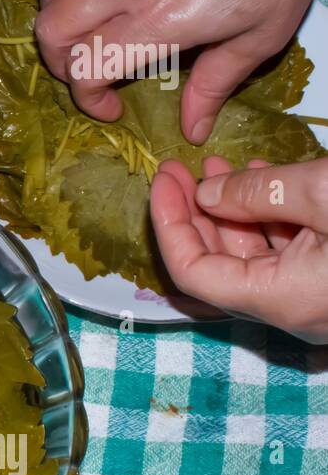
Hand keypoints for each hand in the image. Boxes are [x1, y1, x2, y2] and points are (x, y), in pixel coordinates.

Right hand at [35, 0, 327, 143]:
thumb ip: (215, 84)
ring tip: (83, 25)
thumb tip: (192, 129)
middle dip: (57, 61)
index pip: (86, 67)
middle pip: (51, 29)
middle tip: (85, 70)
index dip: (86, 97)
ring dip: (57, 14)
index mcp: (160, 18)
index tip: (110, 104)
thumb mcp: (259, 36)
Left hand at [149, 156, 327, 342]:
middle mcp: (290, 309)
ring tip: (217, 165)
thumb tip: (205, 194)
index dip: (169, 222)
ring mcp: (313, 299)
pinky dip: (269, 217)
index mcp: (280, 299)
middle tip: (181, 169)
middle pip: (218, 264)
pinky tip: (264, 179)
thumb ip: (258, 193)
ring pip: (254, 256)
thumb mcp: (325, 193)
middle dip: (194, 211)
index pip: (192, 272)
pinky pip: (287, 254)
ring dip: (232, 208)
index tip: (163, 179)